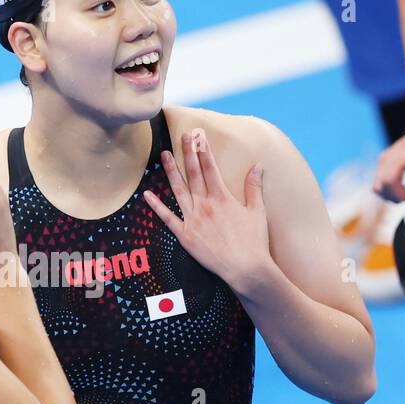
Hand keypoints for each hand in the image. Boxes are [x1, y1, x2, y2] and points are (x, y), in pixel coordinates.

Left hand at [143, 130, 271, 292]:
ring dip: (171, 171)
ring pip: (178, 190)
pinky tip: (147, 194)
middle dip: (188, 152)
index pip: (211, 168)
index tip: (200, 137)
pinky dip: (156, 206)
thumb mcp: (257, 211)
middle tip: (183, 136)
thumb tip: (257, 165)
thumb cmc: (254, 242)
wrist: (245, 268)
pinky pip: (167, 218)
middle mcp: (205, 205)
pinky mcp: (185, 236)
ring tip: (165, 155)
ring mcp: (193, 219)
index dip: (204, 151)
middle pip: (194, 173)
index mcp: (223, 198)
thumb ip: (254, 187)